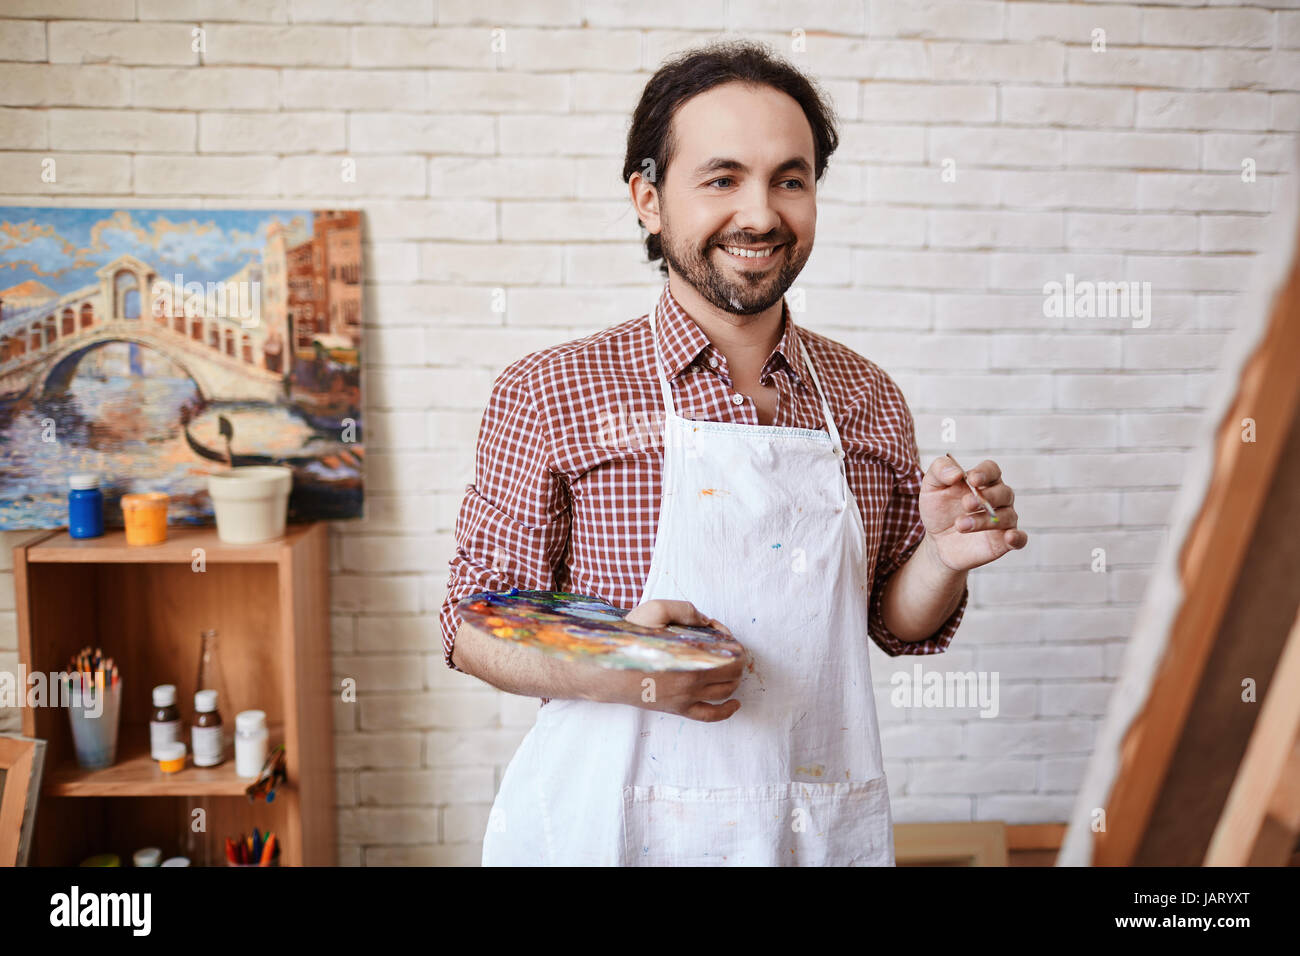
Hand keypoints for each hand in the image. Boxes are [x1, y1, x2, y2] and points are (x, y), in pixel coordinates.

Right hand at [598, 599, 744, 721]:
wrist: (604, 670)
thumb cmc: (628, 640)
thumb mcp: (654, 610)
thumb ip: (684, 610)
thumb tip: (705, 621)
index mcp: (690, 655)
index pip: (728, 650)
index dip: (729, 638)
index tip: (719, 630)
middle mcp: (692, 679)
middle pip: (732, 671)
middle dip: (736, 657)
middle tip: (727, 646)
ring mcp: (685, 697)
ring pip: (726, 691)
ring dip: (734, 678)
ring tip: (731, 667)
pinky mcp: (677, 709)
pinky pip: (710, 716)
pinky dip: (727, 711)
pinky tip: (735, 704)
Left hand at [920, 457, 1027, 571]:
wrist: (937, 541)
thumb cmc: (939, 509)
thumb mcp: (931, 487)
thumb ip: (940, 470)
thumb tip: (956, 472)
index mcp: (983, 481)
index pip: (992, 469)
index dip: (984, 472)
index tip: (972, 479)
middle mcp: (998, 498)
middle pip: (1004, 492)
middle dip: (986, 497)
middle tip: (965, 504)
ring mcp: (1003, 519)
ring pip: (1007, 516)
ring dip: (985, 520)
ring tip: (960, 525)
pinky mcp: (1003, 541)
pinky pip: (1020, 538)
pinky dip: (1017, 537)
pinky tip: (1009, 537)